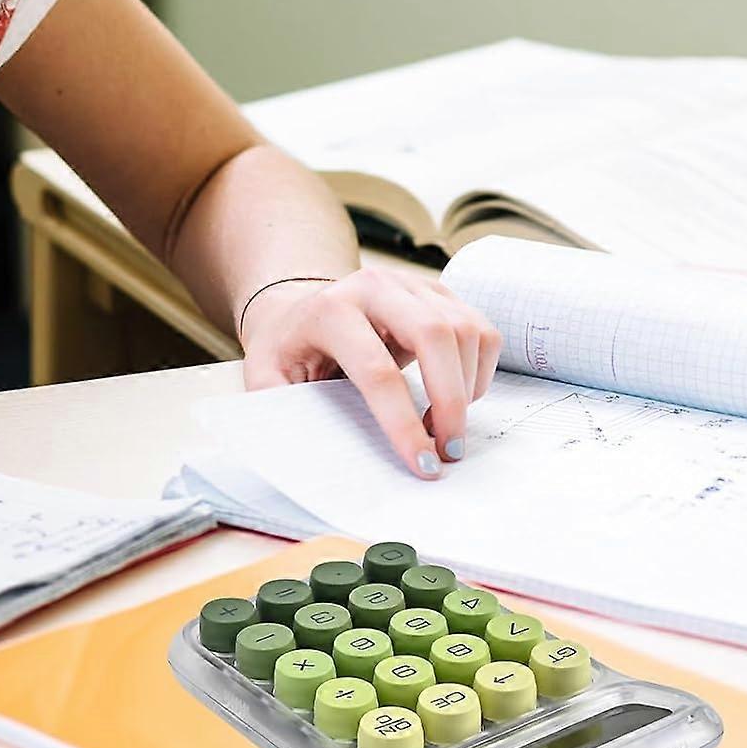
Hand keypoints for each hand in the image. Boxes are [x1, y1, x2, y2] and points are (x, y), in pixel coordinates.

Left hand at [238, 267, 501, 479]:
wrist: (301, 310)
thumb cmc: (288, 350)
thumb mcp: (265, 377)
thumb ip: (277, 407)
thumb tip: (307, 448)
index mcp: (329, 310)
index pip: (377, 370)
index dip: (403, 422)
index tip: (423, 463)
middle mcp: (374, 286)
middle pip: (434, 335)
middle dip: (451, 401)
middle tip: (450, 451)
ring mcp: (412, 284)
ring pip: (465, 331)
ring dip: (467, 389)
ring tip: (444, 427)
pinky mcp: (439, 292)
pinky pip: (481, 330)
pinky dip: (479, 371)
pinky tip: (455, 395)